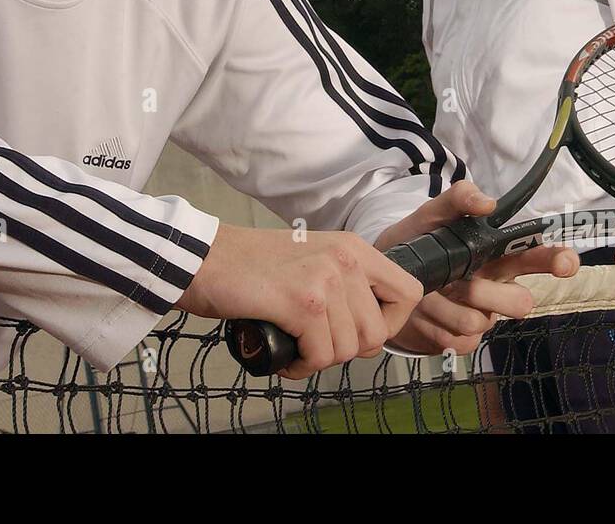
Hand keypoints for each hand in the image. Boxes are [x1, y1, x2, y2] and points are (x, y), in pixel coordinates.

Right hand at [178, 223, 422, 379]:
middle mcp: (346, 259)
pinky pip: (319, 356)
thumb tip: (370, 328)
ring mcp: (325, 280)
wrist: (204, 258)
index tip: (359, 330)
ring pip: (348, 349)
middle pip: (377, 333)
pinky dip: (300, 366)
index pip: (410, 292)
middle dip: (347, 350)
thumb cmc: (251, 266)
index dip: (391, 323)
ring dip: (319, 358)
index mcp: (354, 248)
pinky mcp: (302, 304)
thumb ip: (344, 282)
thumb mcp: (313, 259)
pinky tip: (284, 355)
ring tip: (295, 345)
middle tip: (316, 343)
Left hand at [375, 181, 579, 356]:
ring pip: (482, 321)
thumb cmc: (417, 244)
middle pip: (522, 302)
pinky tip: (420, 312)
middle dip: (490, 293)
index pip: (540, 258)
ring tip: (426, 291)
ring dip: (446, 305)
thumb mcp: (431, 215)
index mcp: (499, 256)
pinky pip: (458, 341)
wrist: (382, 280)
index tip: (565, 263)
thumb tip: (489, 202)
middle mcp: (497, 287)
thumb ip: (458, 199)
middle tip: (463, 282)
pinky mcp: (461, 340)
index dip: (559, 260)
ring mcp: (482, 315)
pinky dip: (432, 324)